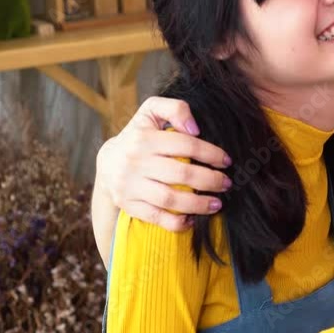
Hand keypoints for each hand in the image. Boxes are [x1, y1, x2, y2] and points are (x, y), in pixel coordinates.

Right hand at [95, 96, 233, 231]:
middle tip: (226, 183)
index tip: (226, 161)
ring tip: (216, 204)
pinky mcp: (127, 204)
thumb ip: (175, 109)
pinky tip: (191, 220)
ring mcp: (130, 185)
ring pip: (170, 199)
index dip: (211, 153)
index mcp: (144, 138)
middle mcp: (135, 162)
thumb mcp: (152, 112)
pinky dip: (175, 222)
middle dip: (210, 180)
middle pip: (182, 174)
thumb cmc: (139, 135)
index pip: (186, 145)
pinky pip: (155, 217)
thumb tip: (195, 129)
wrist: (107, 162)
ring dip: (198, 204)